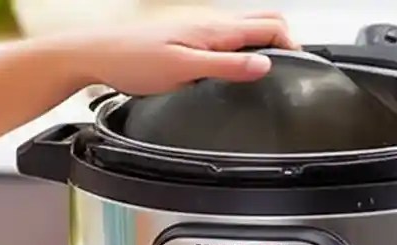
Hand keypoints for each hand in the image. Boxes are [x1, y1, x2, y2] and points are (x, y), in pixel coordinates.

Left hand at [64, 11, 297, 95]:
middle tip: (292, 66)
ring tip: (272, 68)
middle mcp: (210, 22)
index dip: (292, 45)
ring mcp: (200, 27)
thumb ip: (227, 66)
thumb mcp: (184, 70)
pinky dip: (244, 48)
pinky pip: (228, 37)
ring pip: (246, 27)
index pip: (270, 26)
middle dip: (284, 40)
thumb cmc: (131, 60)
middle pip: (263, 22)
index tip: (300, 67)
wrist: (96, 54)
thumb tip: (264, 65)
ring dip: (265, 42)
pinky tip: (238, 66)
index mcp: (215, 29)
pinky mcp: (188, 36)